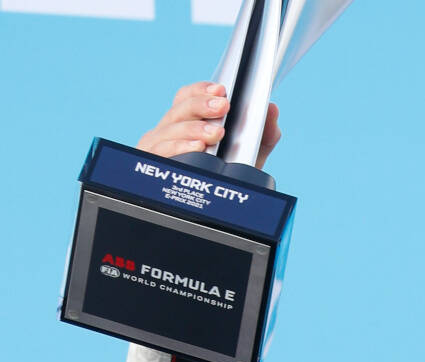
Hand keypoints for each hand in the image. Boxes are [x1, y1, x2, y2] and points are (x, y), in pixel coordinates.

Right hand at [137, 82, 281, 167]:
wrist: (216, 209)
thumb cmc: (227, 175)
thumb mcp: (249, 154)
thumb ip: (264, 133)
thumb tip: (272, 109)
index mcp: (187, 120)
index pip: (188, 96)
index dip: (202, 90)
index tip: (221, 90)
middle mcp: (170, 129)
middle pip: (180, 108)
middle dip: (202, 105)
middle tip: (223, 107)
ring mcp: (158, 145)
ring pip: (170, 129)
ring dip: (194, 128)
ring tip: (215, 133)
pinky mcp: (152, 163)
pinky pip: (161, 151)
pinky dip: (179, 148)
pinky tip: (195, 148)